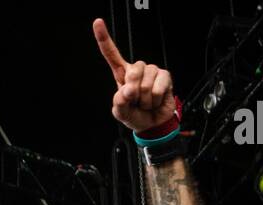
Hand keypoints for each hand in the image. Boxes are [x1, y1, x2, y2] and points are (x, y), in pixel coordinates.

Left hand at [93, 18, 176, 134]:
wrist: (152, 124)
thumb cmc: (135, 115)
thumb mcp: (121, 113)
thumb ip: (119, 103)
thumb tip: (128, 91)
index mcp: (122, 74)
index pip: (112, 54)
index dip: (104, 39)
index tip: (98, 23)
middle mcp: (137, 69)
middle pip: (133, 72)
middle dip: (134, 93)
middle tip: (136, 101)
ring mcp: (151, 71)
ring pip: (145, 84)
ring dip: (145, 100)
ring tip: (146, 103)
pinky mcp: (164, 76)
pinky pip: (157, 89)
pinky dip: (155, 101)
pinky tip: (155, 101)